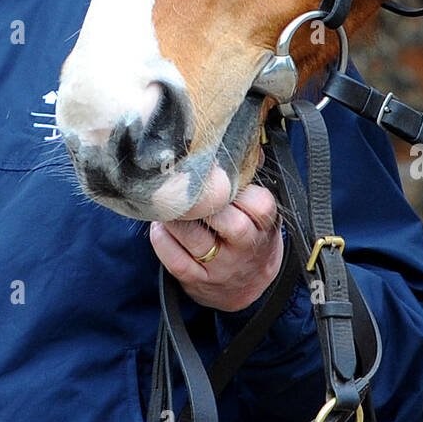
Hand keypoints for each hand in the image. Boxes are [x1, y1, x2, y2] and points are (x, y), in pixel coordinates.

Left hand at [149, 182, 282, 311]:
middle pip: (231, 223)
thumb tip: (243, 137)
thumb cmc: (249, 232)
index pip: (259, 204)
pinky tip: (160, 225)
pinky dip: (163, 241)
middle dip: (207, 203)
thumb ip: (251, 176)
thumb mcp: (259, 210)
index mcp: (263, 226)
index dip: (239, 188)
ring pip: (198, 240)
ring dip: (178, 218)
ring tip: (166, 202)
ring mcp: (221, 267)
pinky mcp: (197, 281)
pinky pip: (176, 262)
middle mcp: (245, 248)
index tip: (219, 175)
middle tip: (188, 187)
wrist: (247, 284)